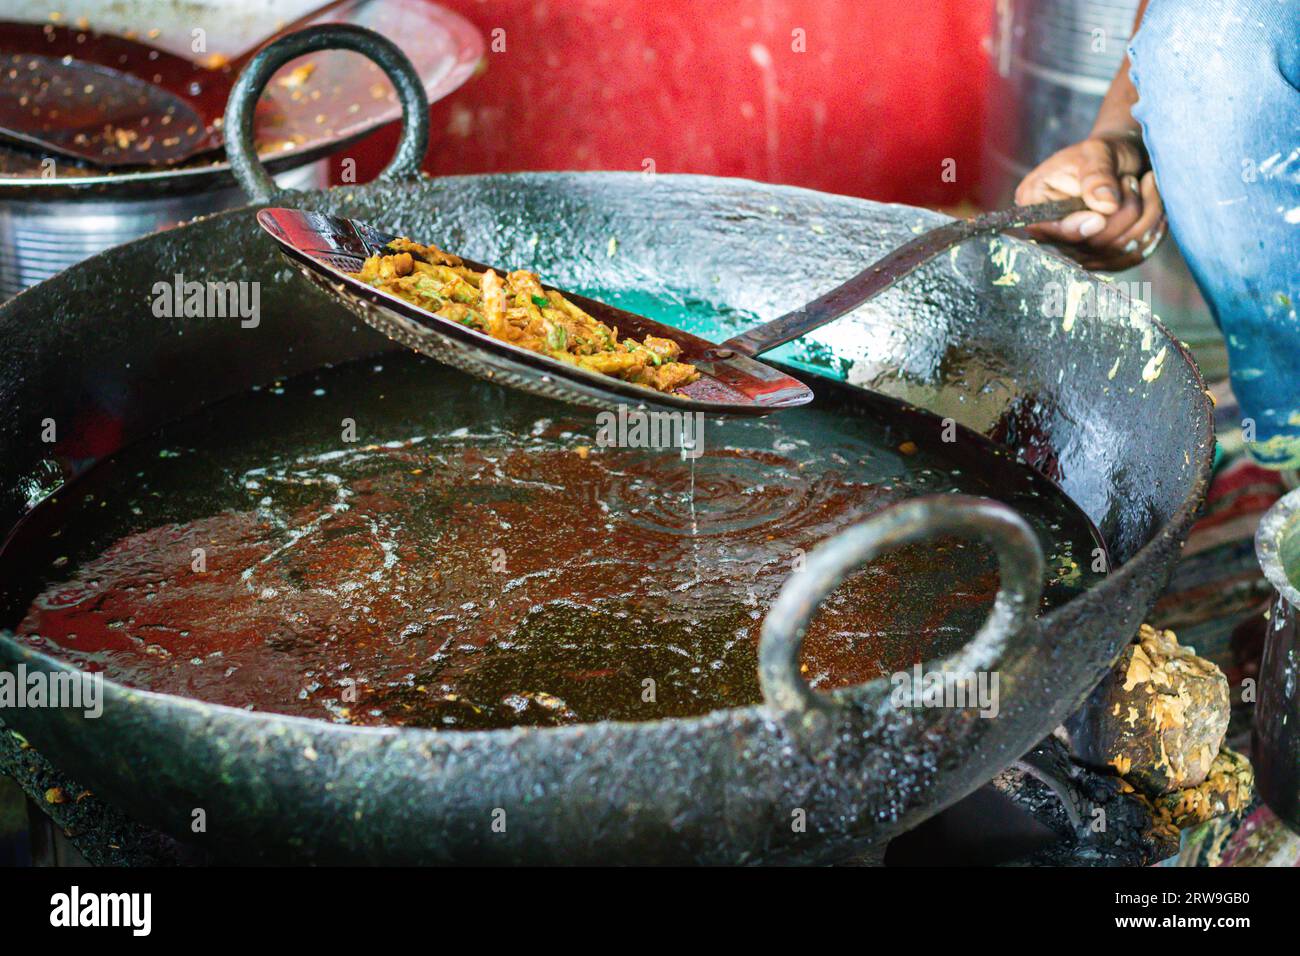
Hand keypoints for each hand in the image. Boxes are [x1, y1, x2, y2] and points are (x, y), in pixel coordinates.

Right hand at [1014, 135, 1166, 270]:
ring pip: (1116, 252)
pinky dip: (1152, 230)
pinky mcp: (1102, 257)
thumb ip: (1097, 176)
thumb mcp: (1097, 152)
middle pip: (1088, 245)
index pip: (1049, 229)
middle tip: (1131, 180)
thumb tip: (1105, 207)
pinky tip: (1153, 205)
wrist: (1121, 161)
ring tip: (1144, 185)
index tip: (1104, 211)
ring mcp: (1077, 249)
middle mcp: (1050, 232)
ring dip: (1143, 217)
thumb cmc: (1103, 152)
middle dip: (1123, 212)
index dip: (1076, 227)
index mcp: (1034, 203)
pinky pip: (1132, 256)